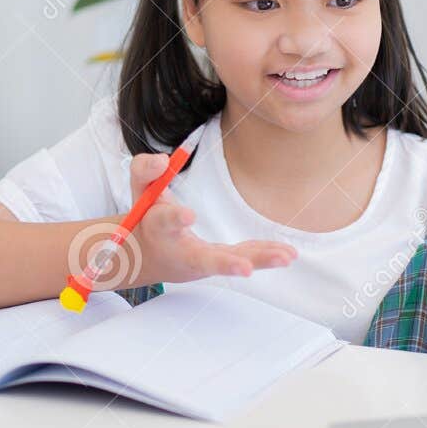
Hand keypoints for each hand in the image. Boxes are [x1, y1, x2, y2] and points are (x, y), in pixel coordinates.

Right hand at [119, 153, 296, 285]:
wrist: (146, 256)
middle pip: (204, 259)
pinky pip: (244, 256)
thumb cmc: (145, 218)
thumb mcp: (139, 189)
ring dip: (259, 260)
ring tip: (286, 257)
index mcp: (159, 229)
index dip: (175, 217)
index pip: (165, 221)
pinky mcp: (219, 261)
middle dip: (225, 264)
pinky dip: (265, 254)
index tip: (188, 215)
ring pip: (232, 262)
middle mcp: (182, 250)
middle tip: (246, 268)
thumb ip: (145, 170)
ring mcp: (203, 261)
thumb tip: (163, 160)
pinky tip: (287, 253)